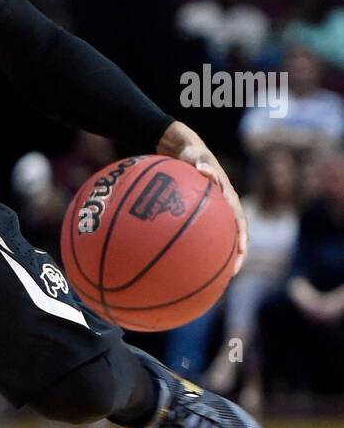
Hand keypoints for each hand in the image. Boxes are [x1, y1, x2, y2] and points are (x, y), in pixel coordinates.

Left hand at [157, 121, 247, 271]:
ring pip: (219, 237)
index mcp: (227, 196)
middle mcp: (223, 207)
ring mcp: (213, 212)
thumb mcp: (196, 154)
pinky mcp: (201, 214)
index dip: (242, 236)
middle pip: (234, 234)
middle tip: (233, 273)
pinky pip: (201, 233)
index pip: (240, 219)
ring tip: (213, 277)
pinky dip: (197, 247)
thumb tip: (205, 171)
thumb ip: (201, 161)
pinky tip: (184, 263)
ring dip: (220, 256)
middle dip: (237, 254)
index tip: (242, 252)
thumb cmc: (190, 153)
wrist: (184, 150)